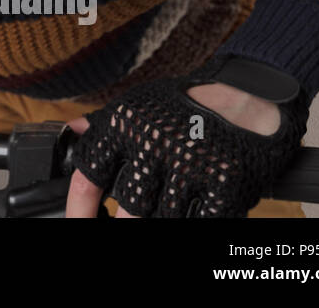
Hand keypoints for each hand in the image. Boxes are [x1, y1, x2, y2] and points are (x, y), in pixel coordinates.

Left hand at [63, 76, 307, 216]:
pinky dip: (194, 218)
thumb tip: (71, 133)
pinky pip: (199, 220)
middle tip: (128, 220)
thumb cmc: (184, 105)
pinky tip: (192, 209)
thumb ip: (102, 125)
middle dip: (126, 221)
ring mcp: (188, 166)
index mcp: (123, 126)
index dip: (79, 209)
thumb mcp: (136, 106)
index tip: (79, 222)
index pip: (89, 178)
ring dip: (161, 218)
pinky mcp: (222, 183)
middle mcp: (152, 145)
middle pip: (128, 206)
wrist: (247, 96)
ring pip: (162, 217)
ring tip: (167, 205)